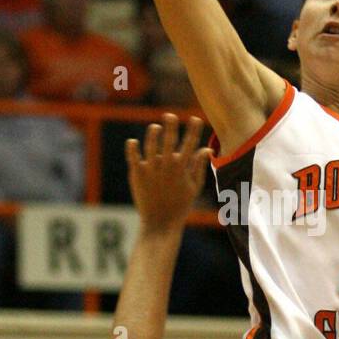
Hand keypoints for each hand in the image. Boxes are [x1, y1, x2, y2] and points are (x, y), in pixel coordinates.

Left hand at [126, 114, 210, 234]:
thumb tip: (207, 149)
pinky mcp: (138, 175)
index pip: (189, 145)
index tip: (195, 118)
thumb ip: (199, 166)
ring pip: (151, 147)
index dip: (193, 130)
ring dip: (153, 134)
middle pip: (169, 141)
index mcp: (182, 168)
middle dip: (170, 127)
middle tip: (170, 115)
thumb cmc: (180, 205)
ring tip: (155, 127)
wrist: (160, 223)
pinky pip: (133, 158)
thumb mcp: (194, 187)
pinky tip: (133, 142)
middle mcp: (167, 167)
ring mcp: (151, 170)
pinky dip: (132, 149)